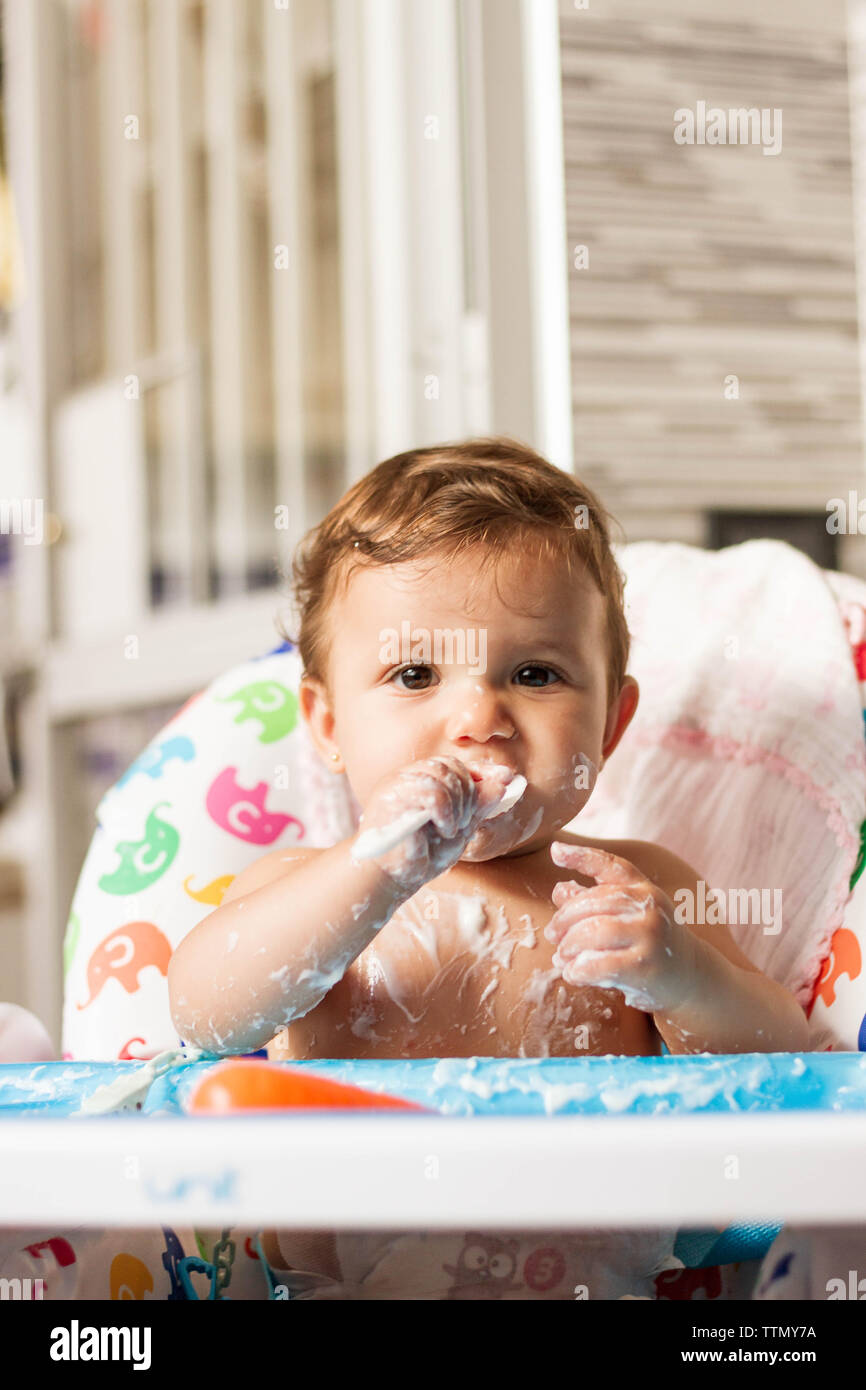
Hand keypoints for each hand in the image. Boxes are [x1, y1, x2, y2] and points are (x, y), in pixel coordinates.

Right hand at [356, 756, 512, 894]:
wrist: (389, 879)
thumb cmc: (422, 855)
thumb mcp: (459, 828)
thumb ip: (479, 804)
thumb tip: (506, 780)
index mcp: (420, 781)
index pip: (454, 765)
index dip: (479, 775)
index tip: (502, 783)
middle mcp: (407, 777)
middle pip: (451, 766)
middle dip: (468, 795)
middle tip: (462, 824)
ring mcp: (397, 784)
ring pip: (443, 775)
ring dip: (458, 805)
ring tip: (451, 829)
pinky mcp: (390, 798)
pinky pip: (433, 793)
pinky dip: (446, 812)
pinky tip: (444, 829)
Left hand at [543, 842, 697, 1012]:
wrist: (692, 978)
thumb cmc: (650, 943)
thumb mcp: (629, 916)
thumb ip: (595, 901)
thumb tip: (560, 889)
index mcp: (645, 889)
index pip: (611, 866)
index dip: (582, 856)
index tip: (555, 851)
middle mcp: (650, 907)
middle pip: (593, 903)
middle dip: (564, 919)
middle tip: (552, 933)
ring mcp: (650, 936)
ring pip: (593, 932)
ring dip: (569, 946)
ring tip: (560, 956)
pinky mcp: (645, 968)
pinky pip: (599, 965)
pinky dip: (578, 969)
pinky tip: (572, 973)